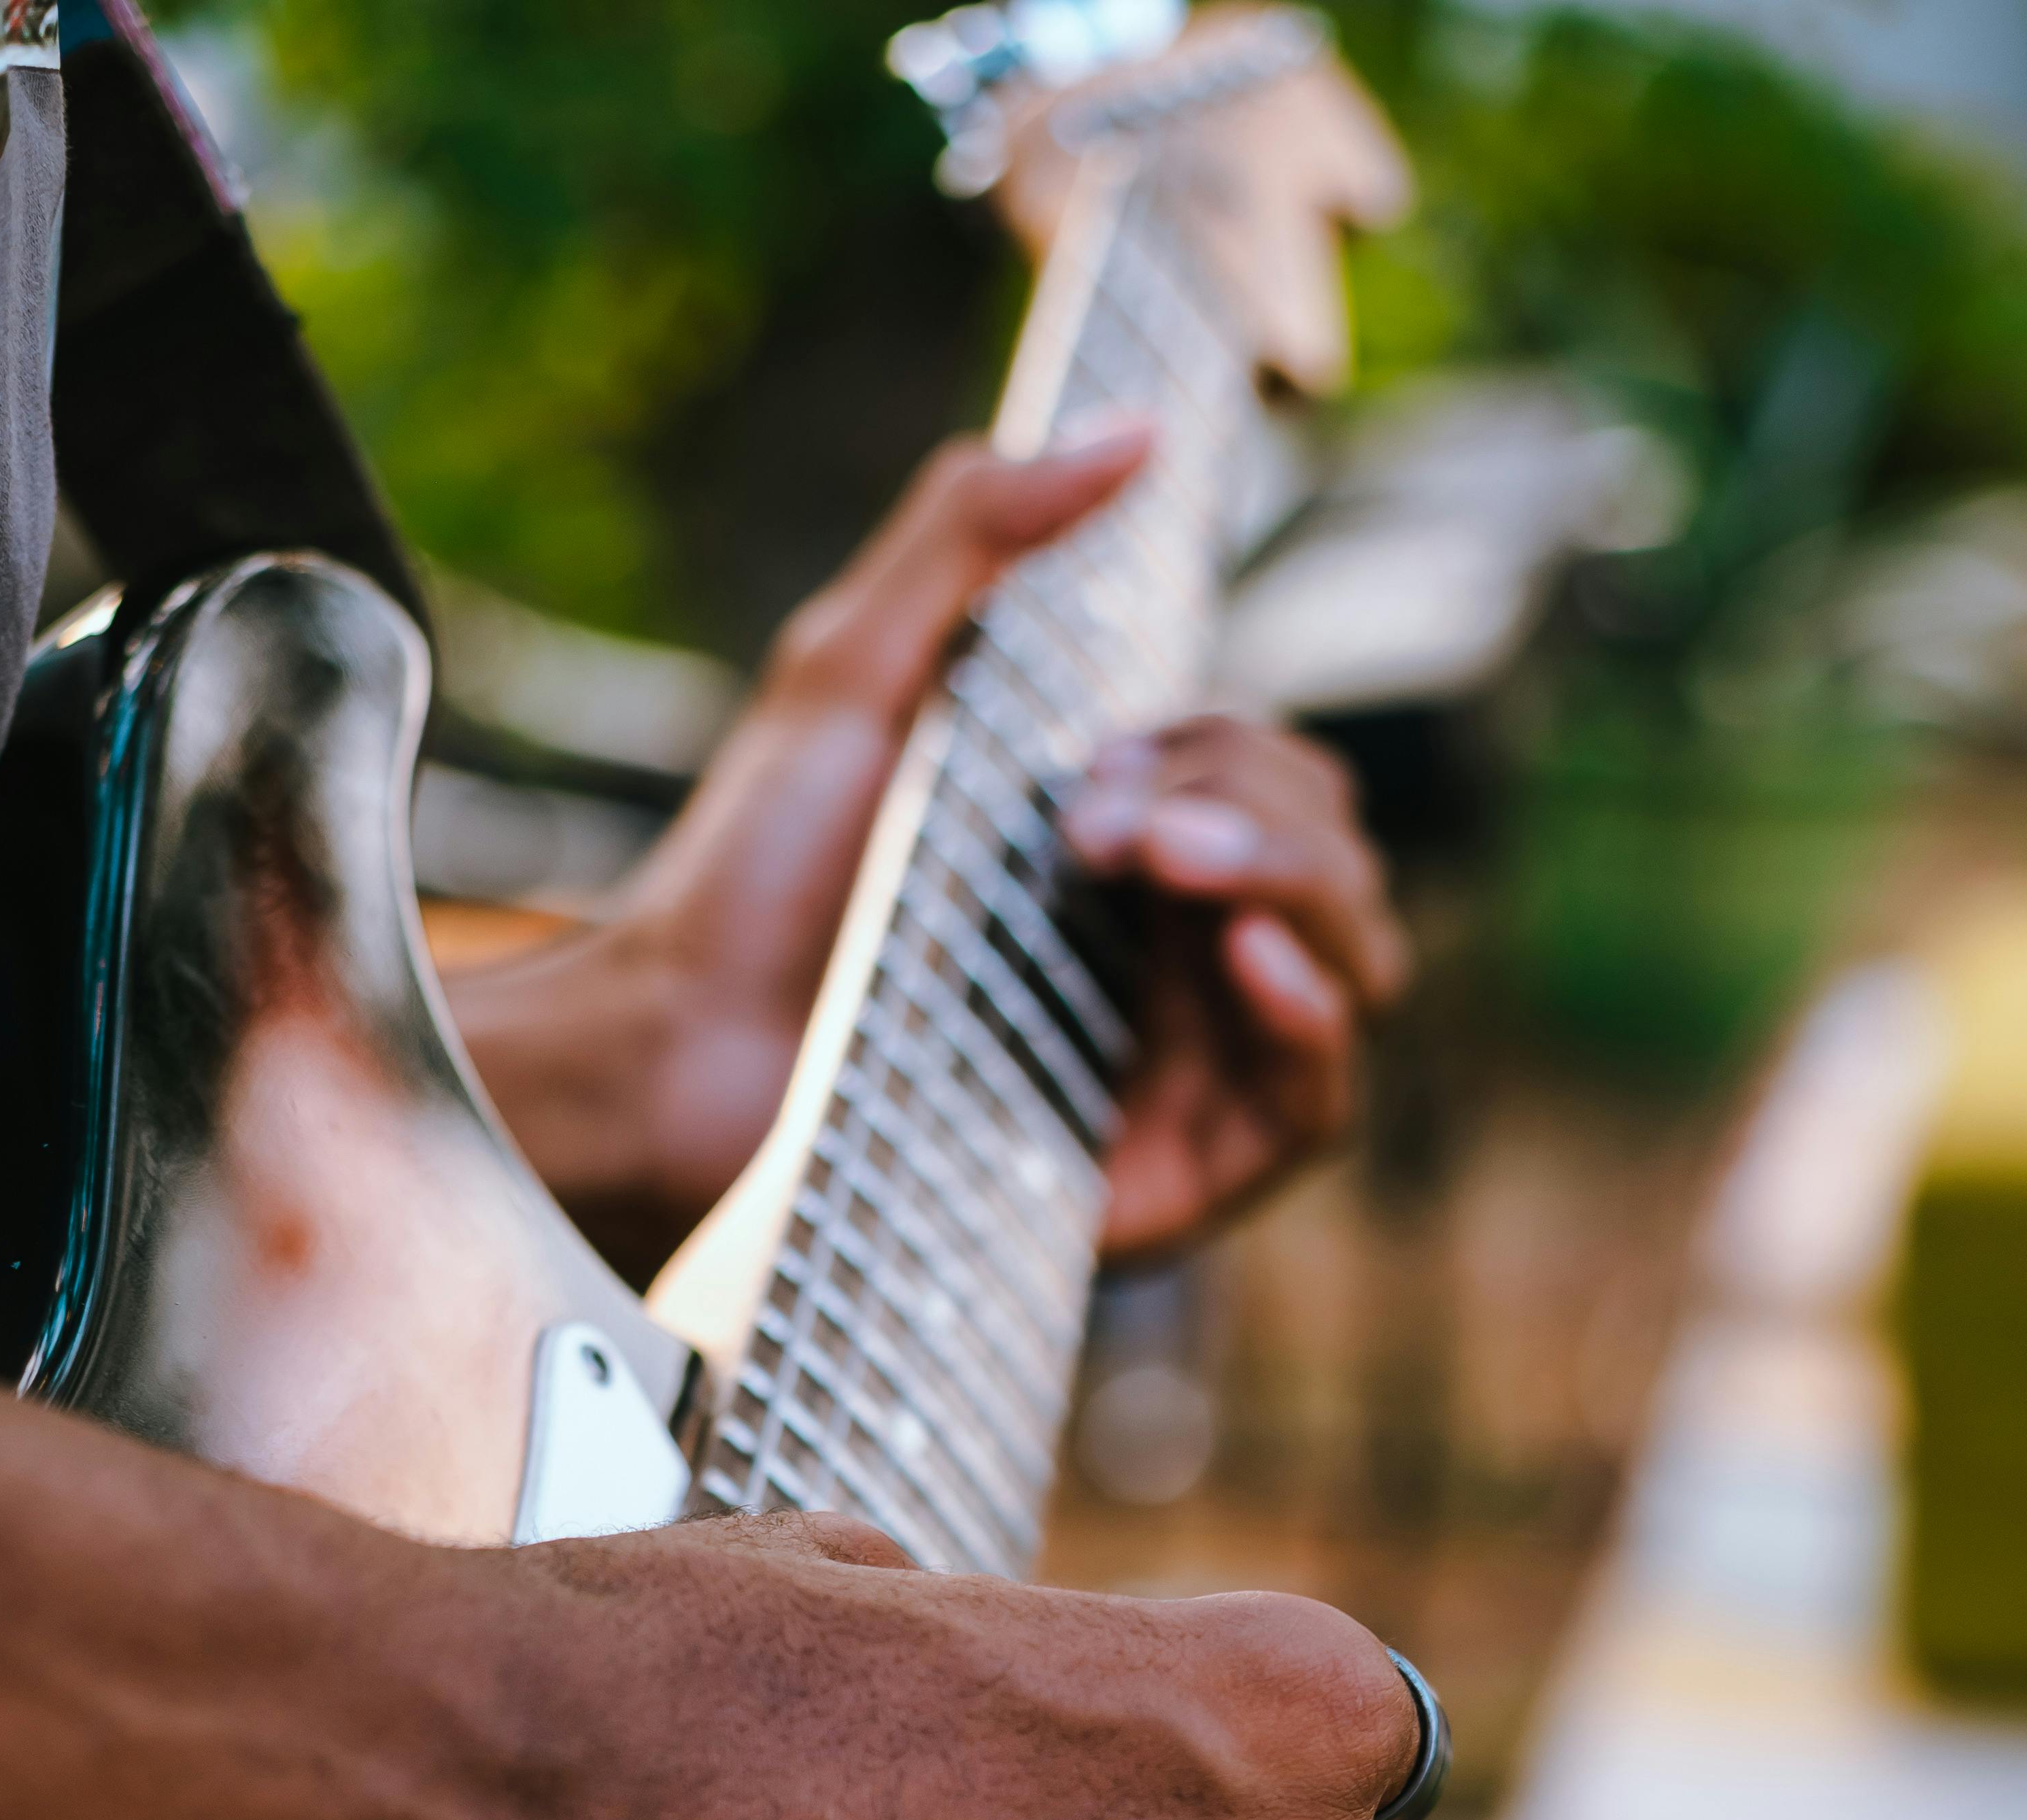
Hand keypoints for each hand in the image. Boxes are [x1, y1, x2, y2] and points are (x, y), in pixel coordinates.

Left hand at [446, 434, 1407, 1284]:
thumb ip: (977, 530)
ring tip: (1174, 871)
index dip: (1220, 751)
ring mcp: (1179, 1069)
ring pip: (1351, 961)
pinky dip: (1314, 1021)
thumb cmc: (746, 884)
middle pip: (1333, 857)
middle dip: (1255, 810)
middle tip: (1104, 831)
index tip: (1090, 770)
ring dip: (1297, 886)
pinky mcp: (1170, 1179)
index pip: (1275, 776)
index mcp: (1121, 850)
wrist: (675, 1062)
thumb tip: (1135, 433)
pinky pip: (1316, 1106)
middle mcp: (1167, 955)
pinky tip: (1252, 957)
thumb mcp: (853, 667)